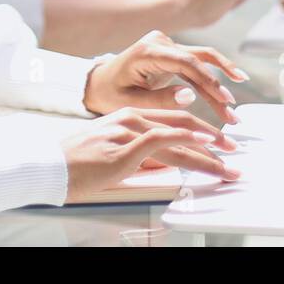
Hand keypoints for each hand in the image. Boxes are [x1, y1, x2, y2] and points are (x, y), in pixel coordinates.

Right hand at [61, 107, 241, 201]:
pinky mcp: (126, 144)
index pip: (173, 119)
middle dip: (213, 137)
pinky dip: (189, 140)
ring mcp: (130, 129)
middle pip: (183, 122)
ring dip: (209, 149)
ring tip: (228, 160)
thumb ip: (137, 153)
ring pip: (180, 132)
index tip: (219, 143)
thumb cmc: (75, 164)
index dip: (200, 130)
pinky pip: (164, 139)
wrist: (50, 166)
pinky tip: (204, 145)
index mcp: (129, 117)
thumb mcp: (111, 153)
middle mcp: (132, 118)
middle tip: (233, 148)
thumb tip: (162, 163)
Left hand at [83, 30, 247, 123]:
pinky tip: (232, 83)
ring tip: (233, 105)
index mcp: (147, 51)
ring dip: (219, 81)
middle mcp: (159, 42)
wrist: (99, 83)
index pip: (186, 62)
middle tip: (232, 112)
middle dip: (218, 87)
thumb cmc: (110, 94)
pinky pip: (196, 63)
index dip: (208, 80)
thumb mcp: (129, 103)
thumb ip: (159, 100)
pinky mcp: (172, 52)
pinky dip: (213, 76)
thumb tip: (191, 95)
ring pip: (202, 60)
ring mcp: (167, 45)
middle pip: (198, 61)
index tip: (224, 100)